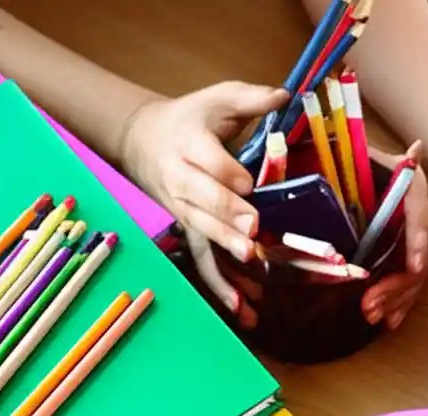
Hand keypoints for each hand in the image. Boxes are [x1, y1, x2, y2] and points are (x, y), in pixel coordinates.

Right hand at [120, 81, 286, 313]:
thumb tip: (285, 95)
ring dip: (225, 258)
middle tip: (251, 233)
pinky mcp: (188, 230)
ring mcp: (182, 210)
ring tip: (250, 279)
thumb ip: (251, 99)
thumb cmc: (192, 119)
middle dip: (226, 218)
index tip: (248, 184)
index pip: (206, 160)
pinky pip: (201, 260)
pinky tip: (240, 309)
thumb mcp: (219, 99)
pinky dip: (220, 286)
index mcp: (188, 143)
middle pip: (201, 201)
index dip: (226, 173)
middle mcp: (180, 180)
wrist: (143, 140)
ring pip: (201, 235)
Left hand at [361, 146, 427, 328]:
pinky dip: (398, 302)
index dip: (418, 243)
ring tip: (372, 317)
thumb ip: (368, 155)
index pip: (420, 219)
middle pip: (417, 257)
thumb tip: (411, 150)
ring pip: (414, 276)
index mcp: (410, 188)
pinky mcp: (399, 253)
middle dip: (397, 286)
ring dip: (396, 300)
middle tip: (370, 305)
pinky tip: (389, 321)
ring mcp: (410, 238)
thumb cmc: (354, 156)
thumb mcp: (359, 153)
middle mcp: (416, 216)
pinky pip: (406, 282)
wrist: (351, 161)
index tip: (415, 267)